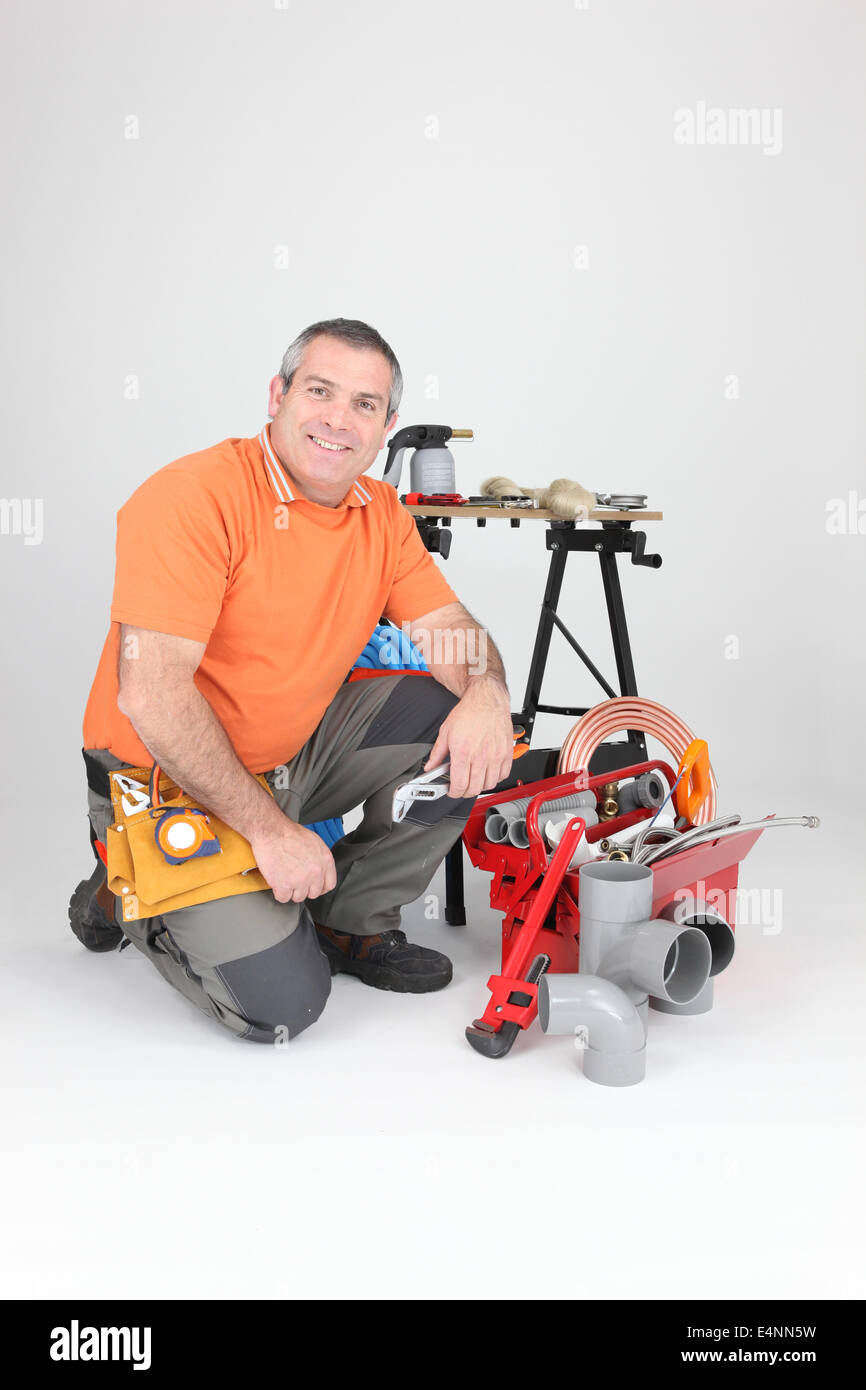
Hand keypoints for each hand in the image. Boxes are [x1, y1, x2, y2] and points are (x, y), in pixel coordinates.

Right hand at [250, 818, 336, 903]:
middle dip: (303, 889)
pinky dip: (278, 892)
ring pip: (298, 897)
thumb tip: (317, 868)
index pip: (329, 884)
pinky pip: (283, 898)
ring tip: (283, 878)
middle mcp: (316, 872)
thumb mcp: (314, 842)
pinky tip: (276, 881)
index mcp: (325, 860)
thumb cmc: (289, 833)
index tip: (312, 887)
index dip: (319, 887)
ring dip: (290, 891)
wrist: (272, 830)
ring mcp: (301, 880)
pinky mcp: (285, 885)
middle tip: (294, 881)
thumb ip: (319, 858)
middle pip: (313, 893)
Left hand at [424, 676, 513, 799]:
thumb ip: (437, 753)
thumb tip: (430, 766)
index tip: (452, 790)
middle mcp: (481, 756)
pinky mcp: (506, 753)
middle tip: (461, 786)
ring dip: (480, 786)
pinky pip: (503, 775)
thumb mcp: (446, 732)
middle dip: (465, 792)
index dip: (454, 792)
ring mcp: (495, 756)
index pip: (459, 785)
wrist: (486, 699)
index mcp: (463, 752)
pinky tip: (488, 772)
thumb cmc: (468, 712)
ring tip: (474, 779)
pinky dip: (495, 778)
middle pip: (474, 788)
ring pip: (489, 784)